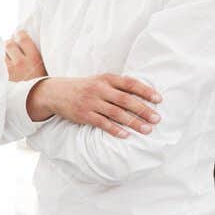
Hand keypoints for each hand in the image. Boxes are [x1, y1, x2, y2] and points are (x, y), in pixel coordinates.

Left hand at [4, 30, 47, 81]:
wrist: (36, 102)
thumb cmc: (42, 85)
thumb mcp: (44, 68)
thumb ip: (36, 55)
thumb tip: (27, 40)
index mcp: (34, 58)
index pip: (22, 37)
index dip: (18, 35)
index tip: (17, 36)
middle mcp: (21, 63)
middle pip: (8, 43)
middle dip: (8, 45)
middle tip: (10, 49)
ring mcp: (9, 71)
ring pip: (0, 54)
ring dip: (2, 55)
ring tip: (6, 61)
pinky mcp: (1, 79)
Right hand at [27, 75, 161, 136]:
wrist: (55, 92)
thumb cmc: (84, 87)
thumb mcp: (99, 80)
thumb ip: (118, 85)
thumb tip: (143, 95)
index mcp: (106, 79)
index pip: (130, 83)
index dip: (145, 91)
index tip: (159, 99)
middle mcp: (99, 89)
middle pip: (125, 100)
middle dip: (143, 110)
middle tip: (157, 119)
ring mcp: (90, 102)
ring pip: (116, 113)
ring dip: (133, 122)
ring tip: (147, 129)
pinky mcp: (83, 115)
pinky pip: (102, 123)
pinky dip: (115, 129)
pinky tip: (126, 135)